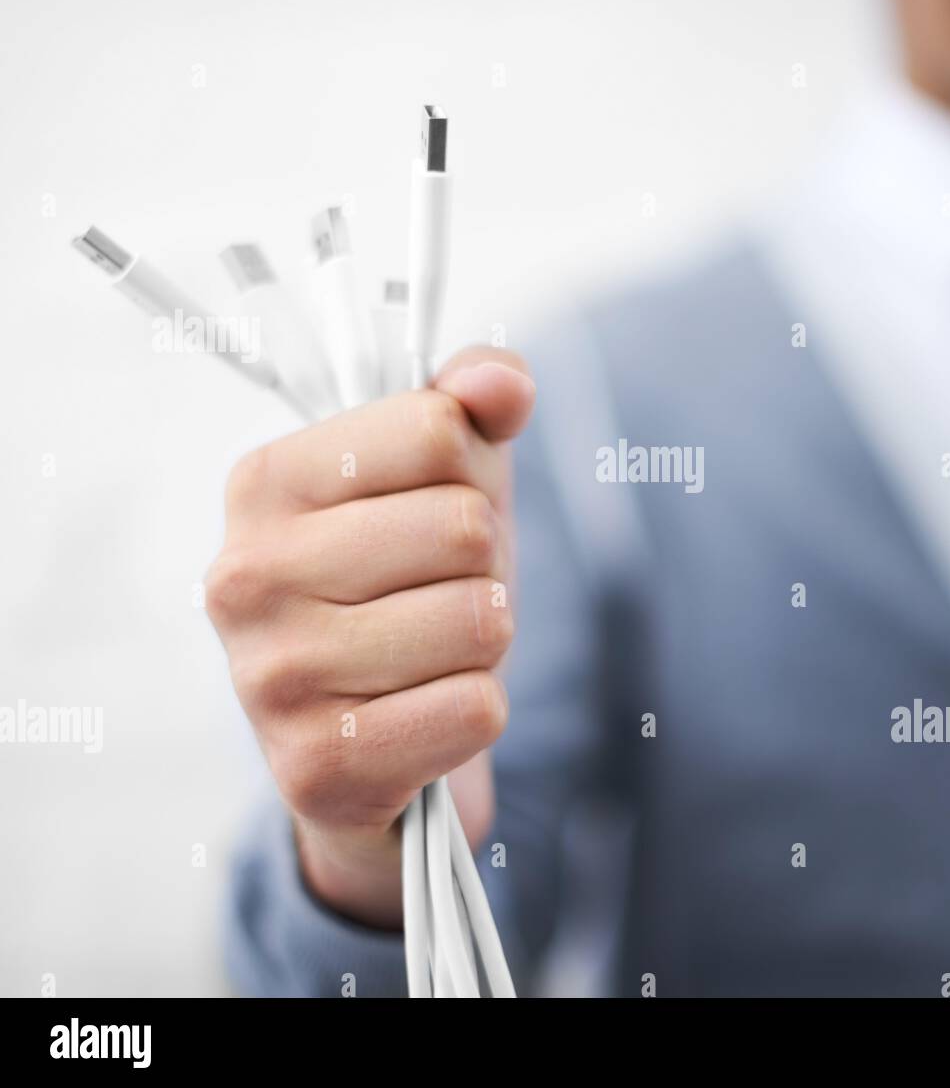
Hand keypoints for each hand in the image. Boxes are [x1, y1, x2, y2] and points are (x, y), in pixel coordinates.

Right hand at [206, 347, 534, 928]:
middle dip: (482, 567)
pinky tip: (422, 713)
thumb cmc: (410, 583)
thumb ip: (472, 403)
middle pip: (465, 529)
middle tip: (435, 596)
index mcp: (265, 481)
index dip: (469, 472)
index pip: (438, 429)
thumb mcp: (446, 477)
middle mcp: (246, 575)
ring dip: (483, 643)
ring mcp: (271, 677)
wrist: (374, 736)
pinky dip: (476, 711)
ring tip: (429, 655)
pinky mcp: (318, 766)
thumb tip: (502, 383)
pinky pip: (477, 709)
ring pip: (481, 621)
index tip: (431, 508)